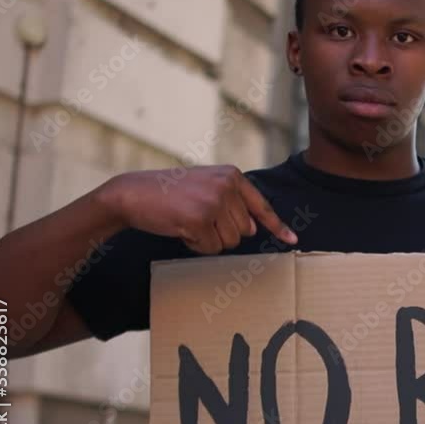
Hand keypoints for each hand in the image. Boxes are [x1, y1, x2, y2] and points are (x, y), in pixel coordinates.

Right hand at [102, 165, 297, 254]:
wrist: (131, 193)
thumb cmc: (168, 194)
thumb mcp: (205, 187)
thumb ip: (231, 202)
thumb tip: (252, 229)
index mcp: (232, 175)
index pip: (260, 205)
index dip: (276, 225)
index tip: (293, 239)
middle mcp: (227, 185)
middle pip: (243, 231)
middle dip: (221, 233)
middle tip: (195, 217)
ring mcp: (215, 201)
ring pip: (229, 242)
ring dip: (208, 240)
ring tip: (187, 220)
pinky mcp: (200, 219)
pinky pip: (210, 248)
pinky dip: (195, 245)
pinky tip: (180, 228)